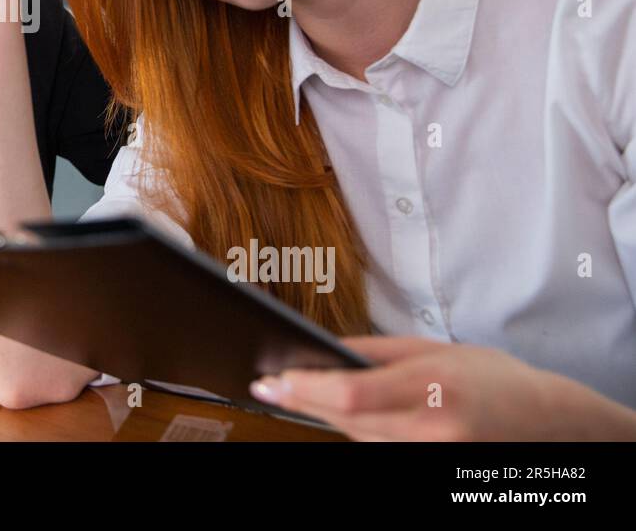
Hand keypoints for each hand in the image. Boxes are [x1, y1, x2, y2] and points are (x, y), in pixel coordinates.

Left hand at [250, 335, 635, 439]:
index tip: (273, 379)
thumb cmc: (493, 378)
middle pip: (346, 419)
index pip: (352, 393)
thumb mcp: (434, 348)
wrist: (549, 424)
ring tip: (297, 391)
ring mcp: (431, 456)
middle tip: (268, 385)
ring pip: (356, 438)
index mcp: (433, 386)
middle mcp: (431, 429)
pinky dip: (357, 431)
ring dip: (327, 415)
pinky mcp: (430, 470)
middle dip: (303, 400)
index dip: (305, 388)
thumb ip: (376, 350)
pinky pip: (377, 450)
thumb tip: (323, 349)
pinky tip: (341, 411)